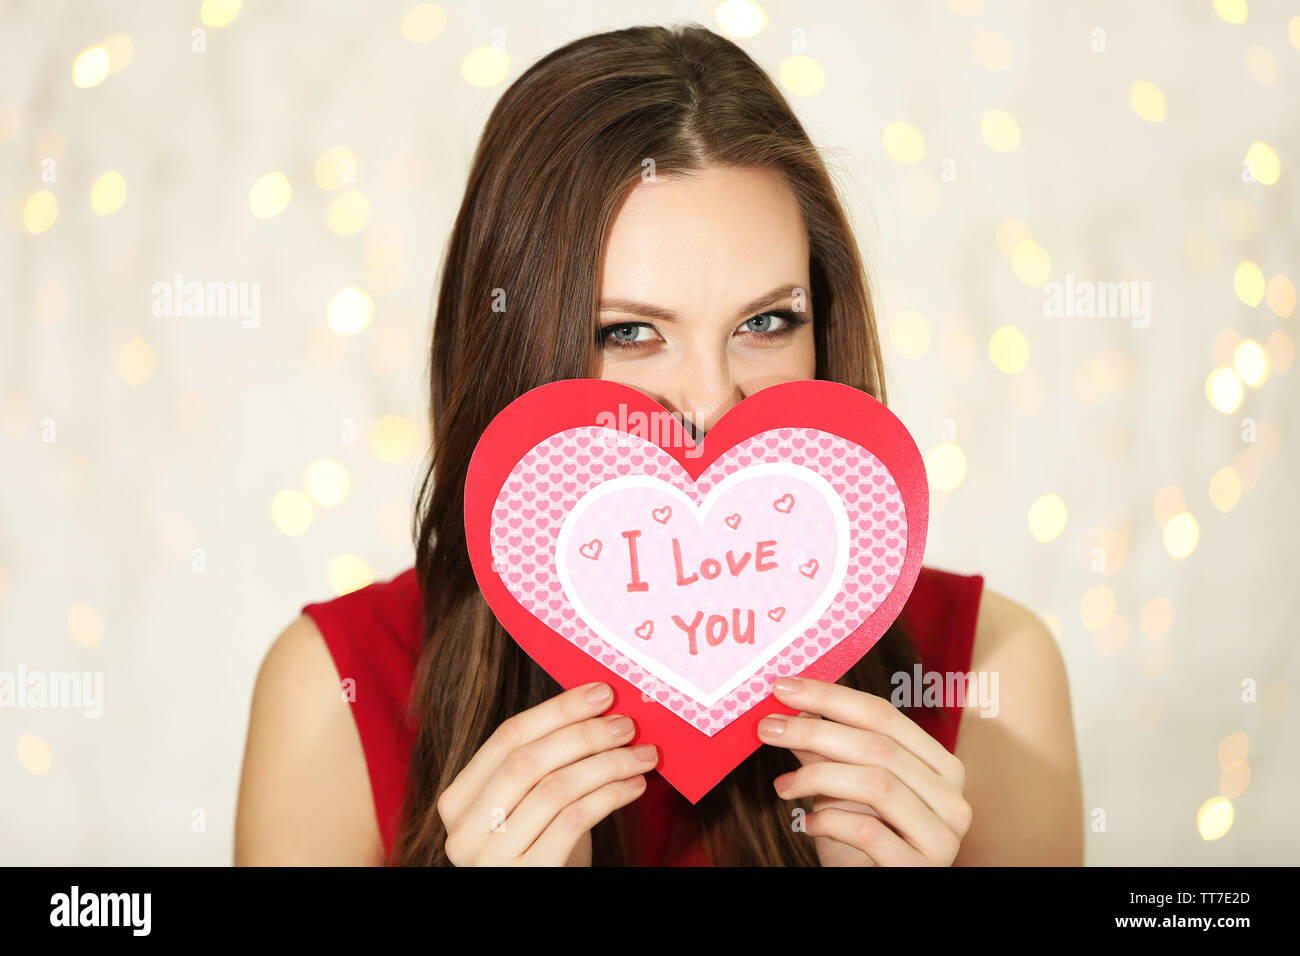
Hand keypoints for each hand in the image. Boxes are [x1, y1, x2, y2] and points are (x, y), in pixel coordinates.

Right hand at [436, 682, 657, 864]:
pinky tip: (634, 786)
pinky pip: (574, 820)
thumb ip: (546, 762)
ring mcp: (491, 858)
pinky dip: (610, 796)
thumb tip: (598, 706)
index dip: (557, 710)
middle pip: (529, 760)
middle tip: (626, 724)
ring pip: (555, 789)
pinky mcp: (528, 875)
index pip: (507, 737)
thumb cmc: (542, 847)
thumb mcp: (530, 804)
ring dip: (607, 764)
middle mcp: (464, 830)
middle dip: (585, 734)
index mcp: (458, 799)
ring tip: (642, 756)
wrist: (541, 895)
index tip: (600, 692)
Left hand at [756, 677, 971, 865]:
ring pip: (877, 784)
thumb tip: (792, 705)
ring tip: (783, 785)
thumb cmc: (859, 844)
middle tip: (767, 728)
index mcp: (940, 766)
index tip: (784, 687)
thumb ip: (826, 749)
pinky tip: (807, 824)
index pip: (884, 715)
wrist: (871, 889)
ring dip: (817, 777)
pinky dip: (829, 821)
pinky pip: (868, 831)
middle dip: (814, 731)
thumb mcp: (841, 789)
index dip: (830, 697)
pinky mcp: (920, 869)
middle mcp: (952, 798)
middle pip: (879, 746)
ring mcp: (943, 836)